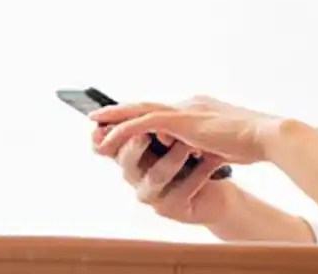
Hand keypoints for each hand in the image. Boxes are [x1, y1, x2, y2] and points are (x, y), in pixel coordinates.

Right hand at [91, 124, 236, 225]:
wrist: (215, 193)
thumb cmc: (190, 161)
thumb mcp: (171, 138)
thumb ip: (153, 127)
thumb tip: (138, 108)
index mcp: (130, 157)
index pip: (106, 148)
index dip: (102, 139)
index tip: (103, 125)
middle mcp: (136, 178)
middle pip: (126, 162)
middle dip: (134, 147)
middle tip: (144, 133)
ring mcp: (153, 196)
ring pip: (156, 175)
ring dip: (173, 157)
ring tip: (190, 144)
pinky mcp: (174, 209)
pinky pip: (183, 189)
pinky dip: (199, 172)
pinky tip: (212, 160)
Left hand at [92, 95, 283, 165]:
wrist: (267, 137)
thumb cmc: (252, 143)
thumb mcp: (222, 144)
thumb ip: (204, 145)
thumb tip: (196, 152)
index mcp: (198, 108)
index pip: (162, 111)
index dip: (138, 118)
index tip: (120, 126)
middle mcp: (189, 103)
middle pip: (146, 106)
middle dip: (119, 113)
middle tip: (95, 119)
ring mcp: (186, 109)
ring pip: (140, 110)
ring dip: (114, 118)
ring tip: (92, 126)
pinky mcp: (183, 119)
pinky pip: (145, 123)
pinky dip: (124, 130)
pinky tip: (108, 138)